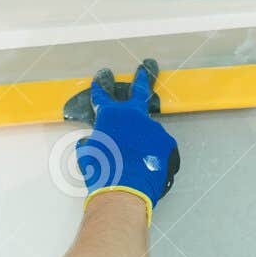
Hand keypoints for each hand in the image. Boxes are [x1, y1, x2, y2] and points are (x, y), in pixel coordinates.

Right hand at [77, 59, 179, 223]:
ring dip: (143, 142)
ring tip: (135, 161)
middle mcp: (134, 116)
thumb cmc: (102, 172)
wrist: (125, 190)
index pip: (103, 96)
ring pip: (148, 132)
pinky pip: (158, 148)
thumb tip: (90, 143)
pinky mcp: (167, 143)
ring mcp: (153, 128)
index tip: (102, 77)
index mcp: (111, 116)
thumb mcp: (88, 154)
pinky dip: (152, 155)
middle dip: (143, 77)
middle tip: (147, 65)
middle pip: (140, 91)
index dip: (101, 87)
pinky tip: (146, 168)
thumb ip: (93, 142)